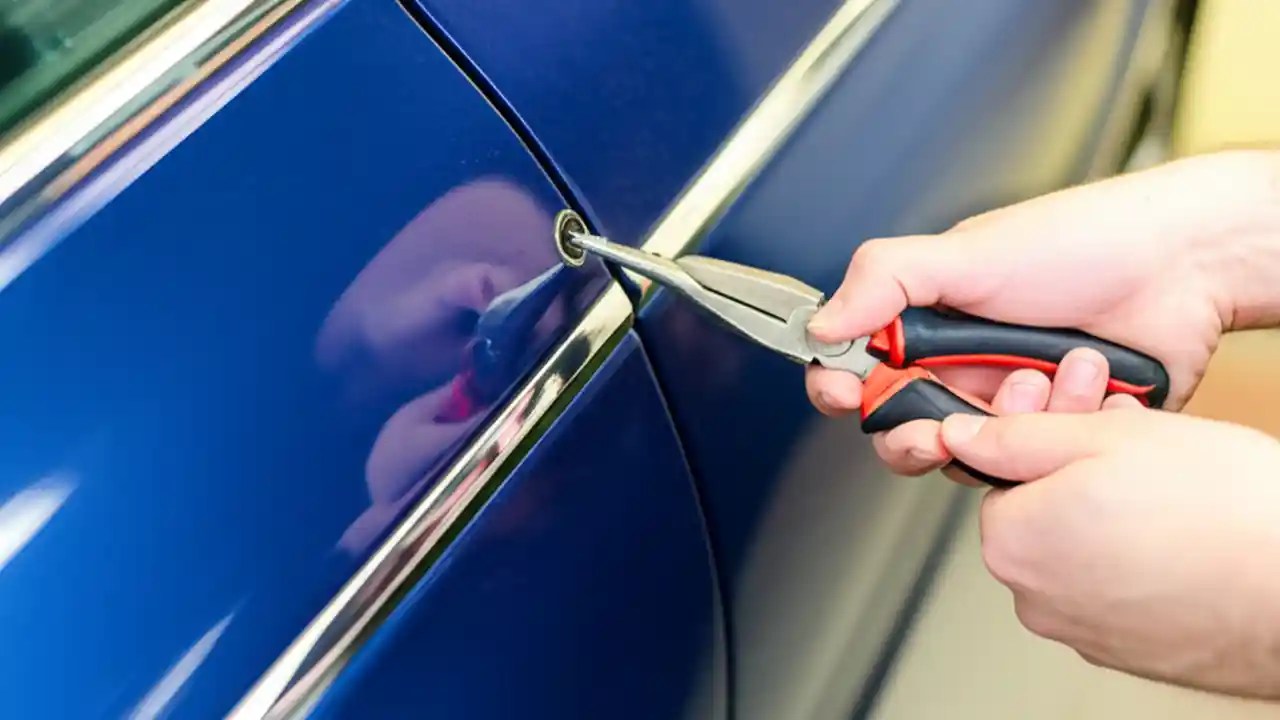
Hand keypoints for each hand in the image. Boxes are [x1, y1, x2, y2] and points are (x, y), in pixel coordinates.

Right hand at [804, 151, 1279, 456]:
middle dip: (909, 436)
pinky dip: (1052, 433)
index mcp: (925, 322)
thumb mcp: (968, 252)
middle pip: (898, 429)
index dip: (840, 388)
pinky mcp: (1053, 433)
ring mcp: (1006, 404)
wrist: (1182, 265)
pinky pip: (1029, 463)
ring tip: (1033, 381)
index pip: (854, 369)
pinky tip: (1079, 389)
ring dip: (995, 426)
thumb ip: (884, 280)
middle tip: (931, 426)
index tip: (845, 393)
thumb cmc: (1082, 243)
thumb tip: (820, 324)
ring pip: (965, 454)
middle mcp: (959, 368)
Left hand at [944, 407, 1279, 698]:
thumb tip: (959, 435)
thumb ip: (1017, 436)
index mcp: (1012, 542)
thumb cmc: (1222, 512)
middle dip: (1078, 462)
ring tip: (1171, 477)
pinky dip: (1139, 553)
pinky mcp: (1132, 649)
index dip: (1048, 432)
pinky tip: (1183, 526)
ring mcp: (1085, 629)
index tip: (1084, 407)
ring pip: (1080, 546)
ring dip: (1110, 504)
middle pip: (1040, 509)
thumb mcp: (1103, 438)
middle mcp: (1036, 597)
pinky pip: (1118, 584)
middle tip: (1132, 426)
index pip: (1001, 475)